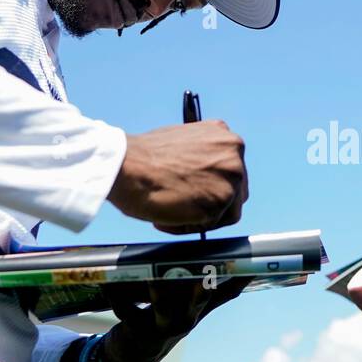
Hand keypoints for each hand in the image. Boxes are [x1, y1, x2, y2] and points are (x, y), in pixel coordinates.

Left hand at [99, 275, 250, 361]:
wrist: (133, 359)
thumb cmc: (163, 325)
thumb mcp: (190, 312)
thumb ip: (211, 295)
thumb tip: (239, 275)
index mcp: (197, 311)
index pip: (223, 294)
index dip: (238, 281)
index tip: (251, 266)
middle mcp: (184, 320)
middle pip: (199, 301)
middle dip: (204, 287)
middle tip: (209, 272)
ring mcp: (161, 326)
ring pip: (163, 307)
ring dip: (159, 292)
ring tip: (156, 276)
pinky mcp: (136, 330)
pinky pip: (127, 311)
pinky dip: (118, 297)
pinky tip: (111, 282)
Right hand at [108, 121, 247, 233]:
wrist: (126, 165)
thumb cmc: (143, 156)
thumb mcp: (183, 142)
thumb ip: (201, 157)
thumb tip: (203, 175)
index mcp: (224, 136)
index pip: (230, 170)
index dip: (212, 185)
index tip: (196, 192)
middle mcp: (234, 154)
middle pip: (235, 191)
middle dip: (212, 202)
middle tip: (184, 206)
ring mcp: (231, 178)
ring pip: (226, 211)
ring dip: (201, 216)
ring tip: (171, 210)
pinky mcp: (221, 202)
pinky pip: (210, 225)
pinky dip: (189, 226)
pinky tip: (168, 216)